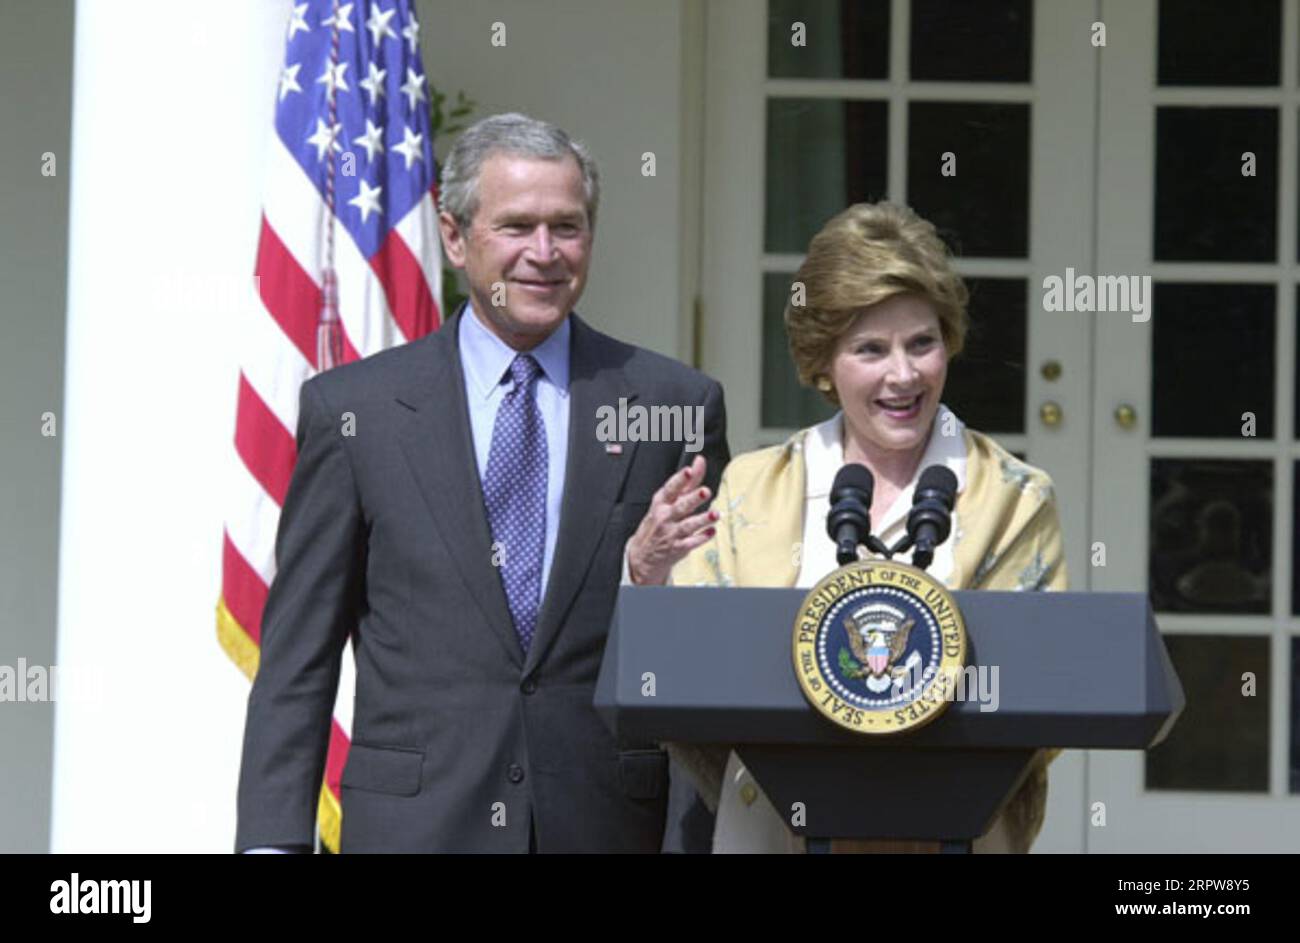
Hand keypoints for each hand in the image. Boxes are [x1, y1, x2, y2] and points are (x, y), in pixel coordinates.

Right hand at [625, 456, 718, 585]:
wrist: (642, 555)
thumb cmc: (658, 523)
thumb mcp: (667, 501)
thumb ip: (687, 482)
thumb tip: (699, 461)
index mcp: (661, 503)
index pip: (670, 489)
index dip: (679, 480)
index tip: (688, 471)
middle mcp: (665, 517)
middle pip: (681, 506)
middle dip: (693, 498)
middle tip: (705, 491)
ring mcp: (671, 533)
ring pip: (688, 525)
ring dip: (702, 519)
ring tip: (715, 514)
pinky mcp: (678, 548)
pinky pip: (691, 543)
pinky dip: (701, 538)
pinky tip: (711, 532)